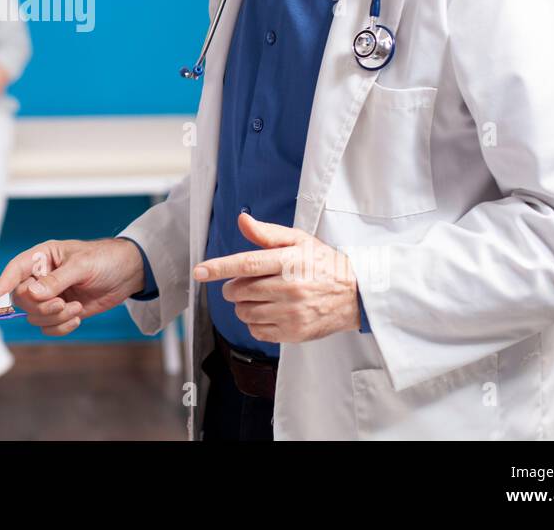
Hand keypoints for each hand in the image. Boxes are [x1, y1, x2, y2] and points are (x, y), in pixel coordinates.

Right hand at [0, 238, 144, 335]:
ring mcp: (51, 296)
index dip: (4, 283)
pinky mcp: (61, 312)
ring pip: (34, 316)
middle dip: (40, 306)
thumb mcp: (81, 266)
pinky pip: (48, 327)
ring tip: (76, 308)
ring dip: (54, 317)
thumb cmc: (105, 259)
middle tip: (61, 303)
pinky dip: (61, 327)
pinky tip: (77, 317)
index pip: (15, 270)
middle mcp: (42, 277)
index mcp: (42, 257)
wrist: (128, 273)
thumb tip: (32, 293)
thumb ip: (56, 280)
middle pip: (22, 299)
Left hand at [193, 214, 358, 343]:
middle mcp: (290, 288)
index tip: (199, 271)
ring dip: (243, 305)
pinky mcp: (294, 333)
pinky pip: (256, 331)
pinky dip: (254, 322)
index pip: (246, 264)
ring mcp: (292, 313)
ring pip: (245, 312)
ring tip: (259, 297)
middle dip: (232, 288)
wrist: (354, 295)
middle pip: (240, 291)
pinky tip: (268, 312)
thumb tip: (242, 220)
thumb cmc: (323, 264)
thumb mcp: (299, 241)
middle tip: (243, 284)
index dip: (219, 267)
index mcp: (289, 261)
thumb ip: (267, 233)